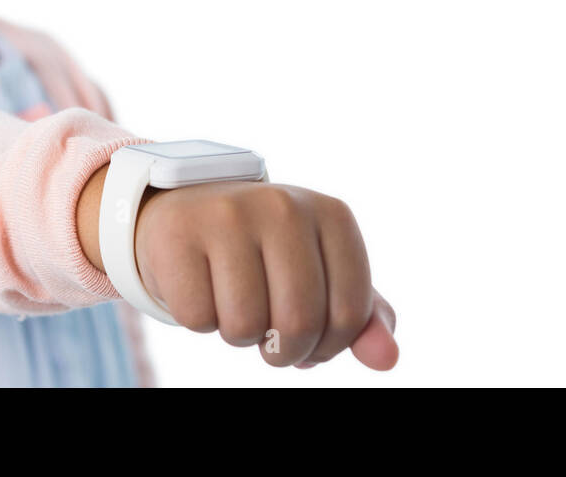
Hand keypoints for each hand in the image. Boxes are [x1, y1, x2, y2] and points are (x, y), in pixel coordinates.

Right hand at [133, 180, 397, 369]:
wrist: (191, 209)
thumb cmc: (267, 252)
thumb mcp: (322, 275)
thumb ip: (361, 319)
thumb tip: (387, 360)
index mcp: (331, 214)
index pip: (350, 315)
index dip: (328, 345)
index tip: (309, 331)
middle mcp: (283, 206)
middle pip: (298, 324)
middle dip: (283, 350)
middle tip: (269, 331)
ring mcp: (228, 215)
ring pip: (244, 326)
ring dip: (239, 335)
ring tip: (234, 300)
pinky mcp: (178, 233)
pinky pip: (197, 317)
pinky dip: (199, 319)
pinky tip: (202, 284)